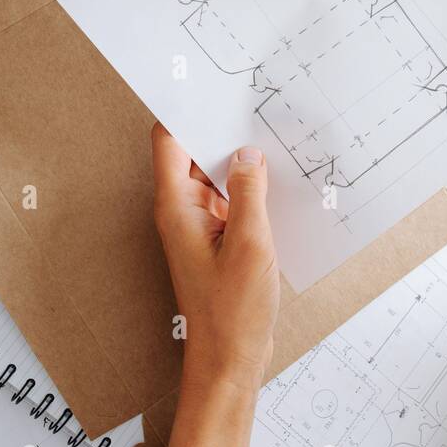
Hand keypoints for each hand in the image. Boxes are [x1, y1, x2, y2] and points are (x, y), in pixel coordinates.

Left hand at [152, 124, 279, 391]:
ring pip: (216, 175)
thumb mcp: (250, 244)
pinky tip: (278, 180)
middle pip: (194, 151)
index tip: (211, 85)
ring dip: (240, 159)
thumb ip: (249, 191)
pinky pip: (231, 199)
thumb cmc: (232, 312)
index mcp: (177, 206)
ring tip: (272, 134)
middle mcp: (183, 210)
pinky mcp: (220, 240)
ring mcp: (201, 225)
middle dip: (222, 128)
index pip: (169, 139)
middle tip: (255, 101)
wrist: (230, 362)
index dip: (185, 108)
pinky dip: (249, 187)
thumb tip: (247, 152)